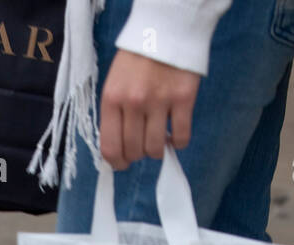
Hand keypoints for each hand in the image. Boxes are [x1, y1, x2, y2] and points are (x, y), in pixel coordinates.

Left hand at [99, 51, 201, 169]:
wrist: (165, 31)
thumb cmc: (137, 59)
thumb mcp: (114, 82)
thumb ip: (114, 113)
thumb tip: (118, 148)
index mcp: (112, 99)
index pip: (110, 147)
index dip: (116, 163)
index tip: (122, 164)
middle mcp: (133, 103)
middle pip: (134, 150)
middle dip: (137, 155)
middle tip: (142, 147)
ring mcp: (159, 102)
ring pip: (155, 149)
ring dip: (157, 150)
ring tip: (159, 139)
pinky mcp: (183, 99)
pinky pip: (181, 137)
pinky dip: (178, 143)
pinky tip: (175, 135)